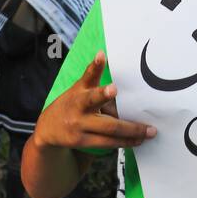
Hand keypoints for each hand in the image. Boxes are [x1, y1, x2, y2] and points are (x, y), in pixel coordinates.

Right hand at [33, 53, 156, 151]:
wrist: (48, 128)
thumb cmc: (71, 103)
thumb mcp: (78, 87)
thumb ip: (92, 75)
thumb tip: (103, 54)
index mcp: (79, 91)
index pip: (87, 76)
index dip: (95, 66)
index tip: (101, 56)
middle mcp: (78, 107)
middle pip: (97, 103)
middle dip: (113, 101)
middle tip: (128, 100)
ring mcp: (79, 126)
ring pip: (109, 131)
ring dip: (131, 132)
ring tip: (148, 132)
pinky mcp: (82, 141)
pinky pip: (107, 143)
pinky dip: (123, 142)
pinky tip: (137, 140)